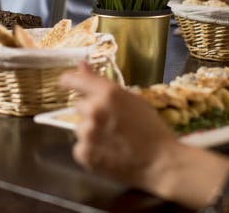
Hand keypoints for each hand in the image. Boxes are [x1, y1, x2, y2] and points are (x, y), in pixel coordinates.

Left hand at [59, 63, 178, 189]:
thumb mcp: (132, 99)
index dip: (69, 81)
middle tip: (111, 122)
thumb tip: (80, 64)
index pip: (73, 80)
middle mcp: (94, 110)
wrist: (161, 163)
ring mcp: (87, 134)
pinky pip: (80, 146)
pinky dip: (91, 149)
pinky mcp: (84, 154)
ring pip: (80, 126)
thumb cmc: (151, 129)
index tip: (68, 83)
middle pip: (79, 105)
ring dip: (91, 131)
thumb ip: (102, 82)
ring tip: (112, 140)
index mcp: (108, 93)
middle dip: (91, 111)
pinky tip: (108, 152)